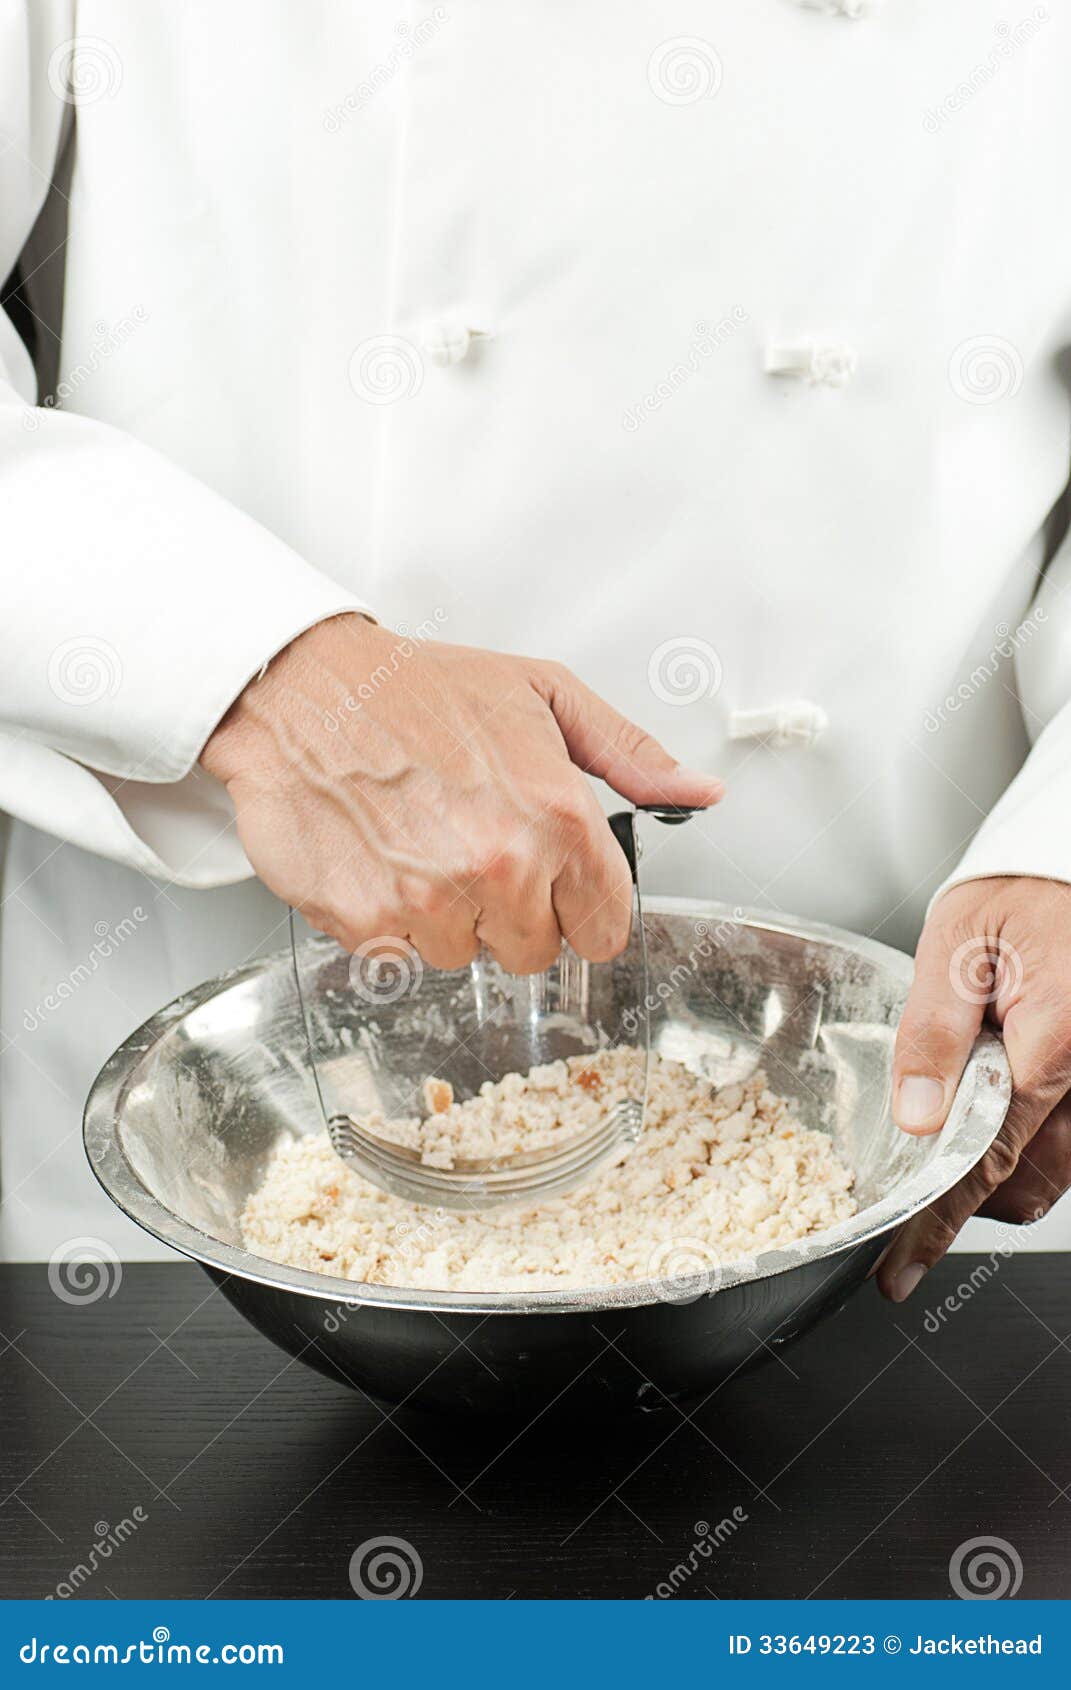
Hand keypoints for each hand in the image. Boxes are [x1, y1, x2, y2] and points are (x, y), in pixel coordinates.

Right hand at [201, 614, 722, 972]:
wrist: (300, 688)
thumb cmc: (417, 687)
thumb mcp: (542, 695)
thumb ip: (629, 753)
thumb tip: (698, 791)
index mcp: (558, 817)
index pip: (605, 929)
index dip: (579, 906)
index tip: (553, 882)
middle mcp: (500, 867)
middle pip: (536, 951)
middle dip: (511, 909)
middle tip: (472, 843)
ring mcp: (431, 902)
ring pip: (465, 955)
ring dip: (447, 916)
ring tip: (419, 842)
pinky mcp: (367, 924)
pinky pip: (400, 955)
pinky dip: (388, 918)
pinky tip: (379, 856)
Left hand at [876, 875, 1070, 1301]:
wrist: (1069, 865)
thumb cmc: (1017, 893)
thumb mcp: (956, 944)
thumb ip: (934, 1032)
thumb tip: (917, 1119)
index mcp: (1050, 1043)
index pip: (984, 1162)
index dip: (935, 1224)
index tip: (897, 1270)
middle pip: (1027, 1184)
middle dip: (970, 1202)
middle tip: (911, 1206)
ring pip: (1055, 1173)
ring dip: (1003, 1177)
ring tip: (952, 1143)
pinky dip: (1031, 1146)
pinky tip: (992, 1113)